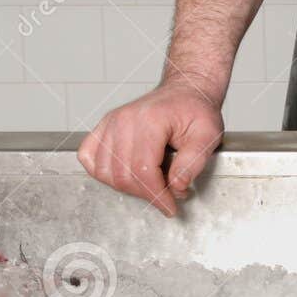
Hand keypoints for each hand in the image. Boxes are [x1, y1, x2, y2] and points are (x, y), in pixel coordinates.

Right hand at [77, 84, 223, 216]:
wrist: (185, 91)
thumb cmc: (195, 109)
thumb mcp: (208, 134)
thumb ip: (194, 162)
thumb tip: (177, 186)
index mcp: (150, 120)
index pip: (143, 170)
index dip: (157, 195)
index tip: (170, 206)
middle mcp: (124, 120)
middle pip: (123, 175)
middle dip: (145, 194)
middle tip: (165, 195)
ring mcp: (110, 122)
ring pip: (104, 171)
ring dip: (126, 187)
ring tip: (149, 184)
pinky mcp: (103, 127)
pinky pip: (88, 157)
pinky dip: (102, 173)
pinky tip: (123, 174)